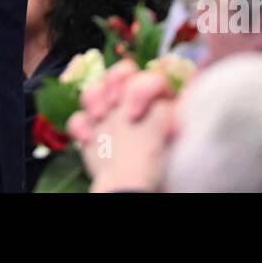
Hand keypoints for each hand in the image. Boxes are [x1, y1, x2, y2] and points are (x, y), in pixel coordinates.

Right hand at [67, 62, 177, 192]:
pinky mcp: (94, 130)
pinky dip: (79, 127)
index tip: (133, 114)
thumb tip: (182, 94)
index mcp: (159, 101)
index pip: (151, 75)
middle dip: (114, 81)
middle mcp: (135, 102)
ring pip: (97, 87)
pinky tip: (86, 140)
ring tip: (99, 117)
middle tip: (114, 103)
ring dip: (93, 97)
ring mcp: (113, 115)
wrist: (131, 190)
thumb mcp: (171, 132)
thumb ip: (172, 109)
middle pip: (122, 72)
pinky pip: (79, 117)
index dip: (139, 88)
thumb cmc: (157, 165)